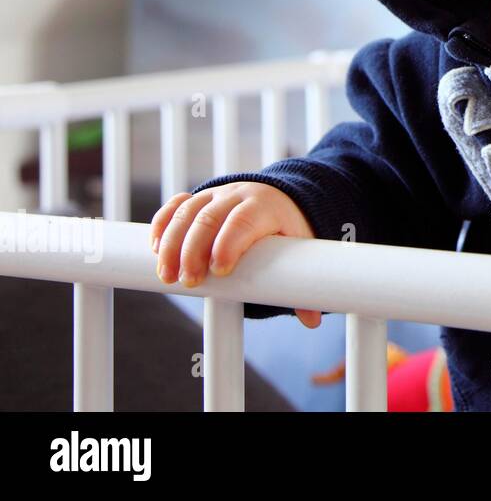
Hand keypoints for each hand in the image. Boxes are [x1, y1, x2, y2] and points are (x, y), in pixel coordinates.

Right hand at [150, 182, 322, 328]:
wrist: (280, 196)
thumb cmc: (287, 229)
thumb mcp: (298, 248)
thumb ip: (302, 284)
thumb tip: (312, 320)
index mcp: (265, 206)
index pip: (244, 220)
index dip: (229, 243)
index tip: (219, 271)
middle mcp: (238, 195)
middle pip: (210, 217)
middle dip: (194, 250)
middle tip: (187, 282)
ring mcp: (216, 194)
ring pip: (188, 212)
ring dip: (172, 243)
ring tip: (166, 275)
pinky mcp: (199, 198)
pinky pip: (176, 206)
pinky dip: (162, 224)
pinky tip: (155, 248)